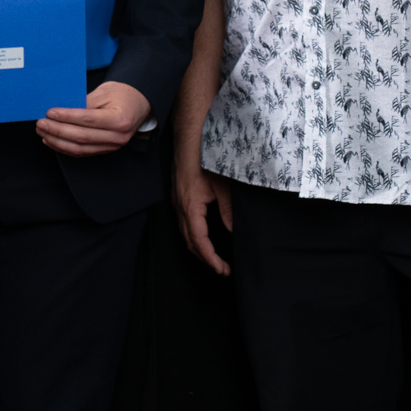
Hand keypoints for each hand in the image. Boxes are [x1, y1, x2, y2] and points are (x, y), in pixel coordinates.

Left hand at [38, 81, 149, 157]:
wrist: (139, 104)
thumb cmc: (123, 94)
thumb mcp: (105, 92)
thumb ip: (85, 102)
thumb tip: (61, 109)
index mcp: (119, 120)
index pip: (87, 120)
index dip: (66, 117)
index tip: (50, 112)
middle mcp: (117, 136)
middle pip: (81, 137)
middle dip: (57, 130)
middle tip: (41, 123)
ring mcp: (112, 146)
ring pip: (79, 148)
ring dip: (57, 141)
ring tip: (43, 132)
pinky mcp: (105, 150)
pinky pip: (82, 152)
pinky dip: (64, 148)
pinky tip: (52, 140)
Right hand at [174, 156, 235, 275]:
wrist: (189, 140)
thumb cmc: (205, 159)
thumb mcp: (222, 186)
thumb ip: (228, 210)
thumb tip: (233, 230)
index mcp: (191, 207)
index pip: (199, 242)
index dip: (211, 259)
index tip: (222, 269)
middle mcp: (180, 208)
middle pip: (190, 243)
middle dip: (205, 259)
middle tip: (222, 269)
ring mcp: (177, 203)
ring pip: (185, 235)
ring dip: (199, 249)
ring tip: (214, 260)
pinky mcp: (178, 199)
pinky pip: (183, 225)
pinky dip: (193, 237)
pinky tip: (203, 239)